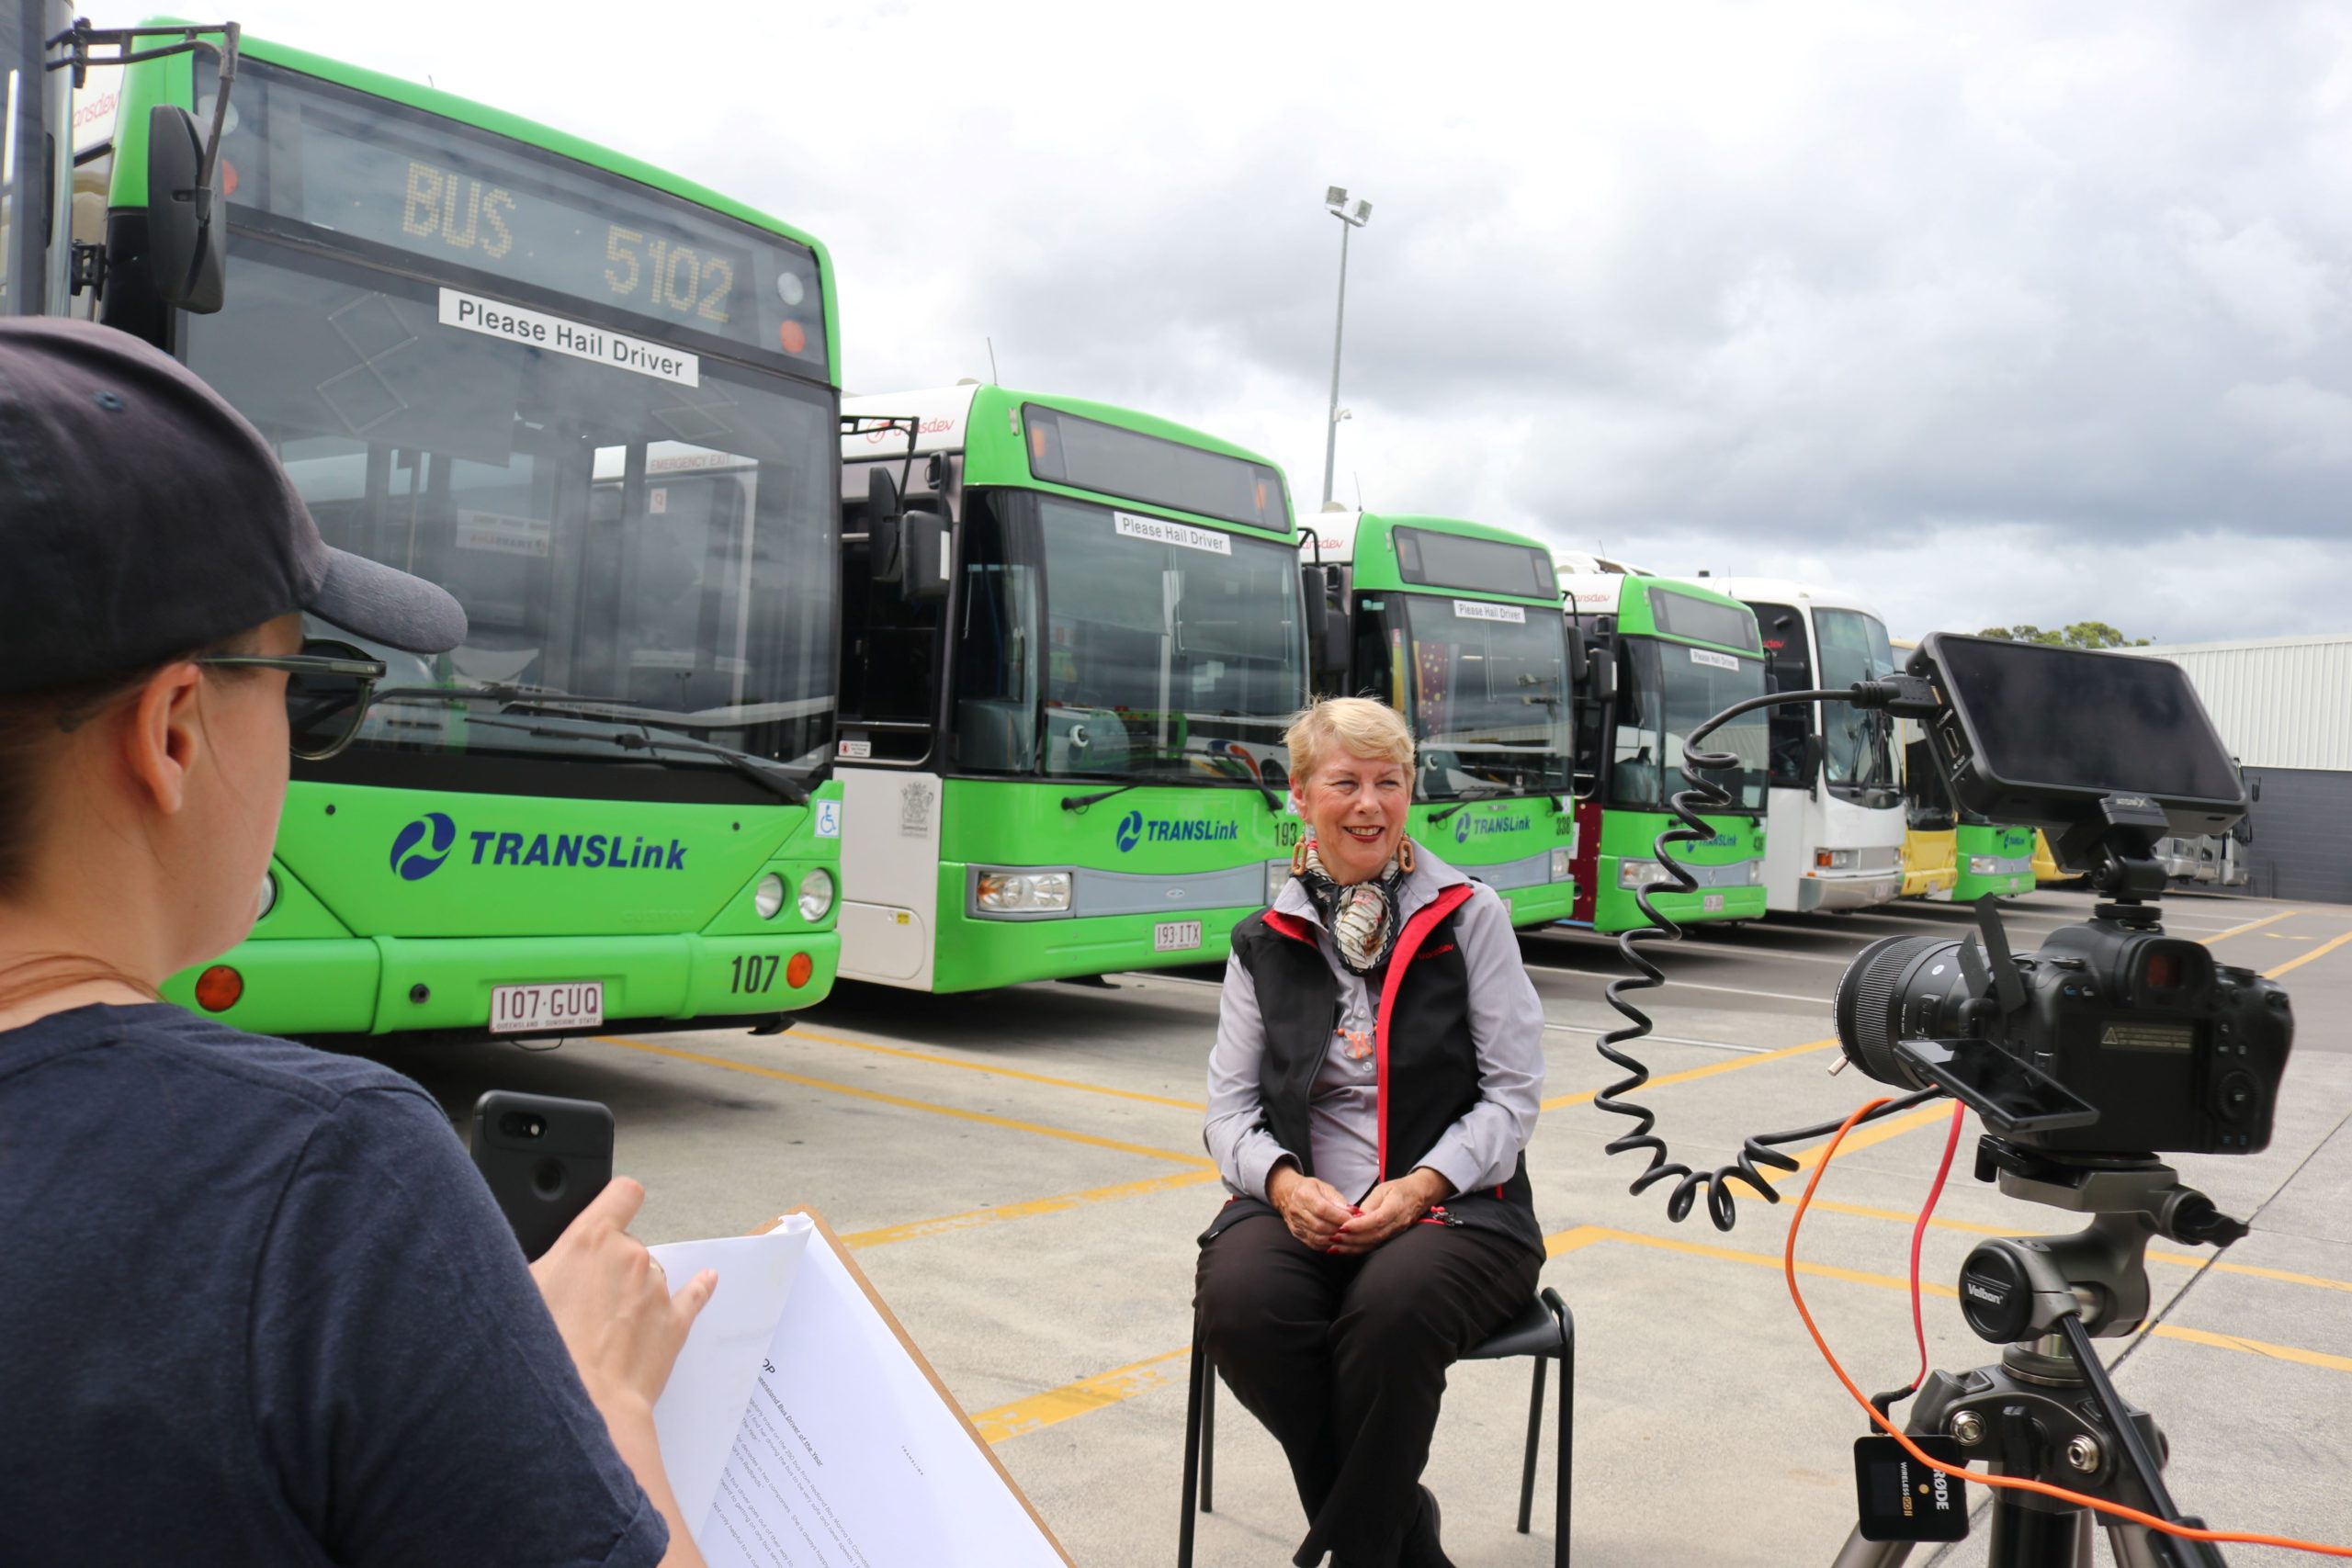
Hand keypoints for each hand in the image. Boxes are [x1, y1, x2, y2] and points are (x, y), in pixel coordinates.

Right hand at [531, 1177, 716, 1415]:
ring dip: (631, 1293)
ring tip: (604, 1331)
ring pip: (647, 1276)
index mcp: (591, 1241)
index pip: (620, 1194)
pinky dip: (699, 1287)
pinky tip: (707, 1279)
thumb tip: (549, 1266)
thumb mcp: (520, 1293)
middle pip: (625, 1246)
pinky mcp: (676, 1321)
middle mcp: (630, 1255)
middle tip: (582, 1305)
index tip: (611, 1210)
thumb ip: (544, 1266)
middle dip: (607, 1268)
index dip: (616, 1201)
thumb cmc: (544, 1353)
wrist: (582, 1404)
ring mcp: (657, 1288)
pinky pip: (694, 1294)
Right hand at [1267, 1162, 1358, 1250]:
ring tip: (1348, 1236)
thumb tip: (1353, 1212)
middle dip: (1340, 1229)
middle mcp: (1297, 1211)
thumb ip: (1338, 1200)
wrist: (1287, 1194)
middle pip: (1320, 1226)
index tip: (1354, 1218)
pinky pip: (1314, 1244)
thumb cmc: (1309, 1189)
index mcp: (1304, 1194)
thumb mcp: (1324, 1187)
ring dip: (1335, 1239)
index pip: (1322, 1209)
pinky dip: (1328, 1245)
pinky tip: (1338, 1242)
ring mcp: (1296, 1225)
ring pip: (1318, 1238)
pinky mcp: (1297, 1235)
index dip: (1339, 1216)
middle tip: (1354, 1229)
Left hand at [1328, 1168, 1452, 1255]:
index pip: (1376, 1220)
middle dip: (1352, 1239)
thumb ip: (1369, 1204)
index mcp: (1395, 1207)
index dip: (1359, 1225)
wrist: (1420, 1195)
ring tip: (1334, 1247)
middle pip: (1373, 1236)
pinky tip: (1345, 1250)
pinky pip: (1374, 1245)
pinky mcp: (1391, 1237)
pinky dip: (1359, 1249)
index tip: (1342, 1227)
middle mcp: (1397, 1223)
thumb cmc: (1400, 1189)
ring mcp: (1395, 1232)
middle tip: (1333, 1238)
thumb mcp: (1383, 1189)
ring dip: (1353, 1247)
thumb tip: (1354, 1217)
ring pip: (1373, 1244)